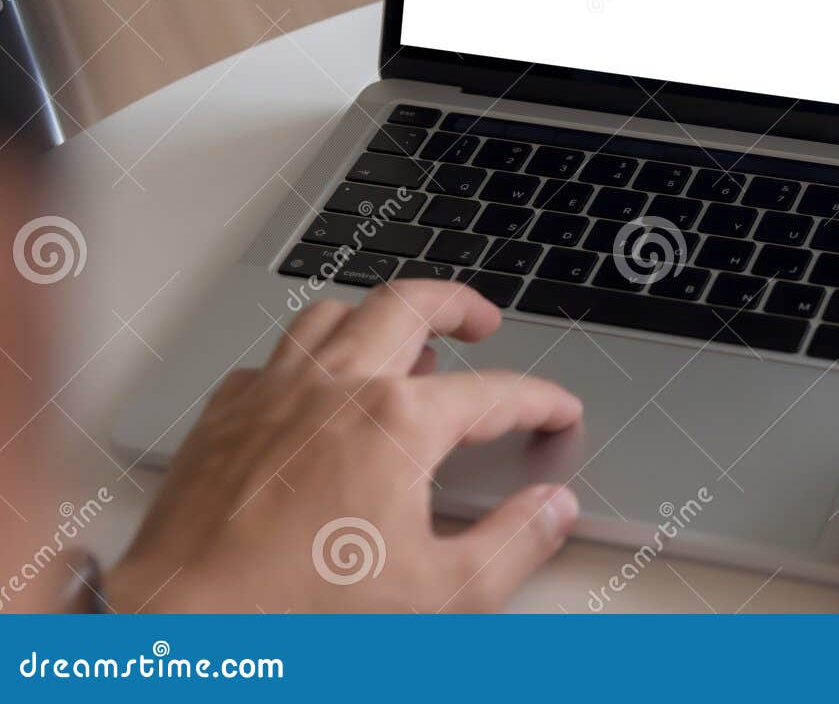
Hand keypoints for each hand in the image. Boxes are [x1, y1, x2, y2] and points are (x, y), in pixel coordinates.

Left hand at [105, 280, 581, 611]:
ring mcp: (273, 393)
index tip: (559, 411)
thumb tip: (552, 508)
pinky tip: (313, 390)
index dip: (541, 400)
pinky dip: (304, 360)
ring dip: (377, 317)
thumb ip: (513, 544)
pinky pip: (270, 359)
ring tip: (401, 340)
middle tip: (481, 320)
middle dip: (457, 302)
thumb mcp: (440, 596)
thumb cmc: (302, 617)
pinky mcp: (223, 417)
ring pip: (333, 314)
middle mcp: (336, 386)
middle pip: (409, 304)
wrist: (185, 630)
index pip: (495, 392)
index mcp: (398, 421)